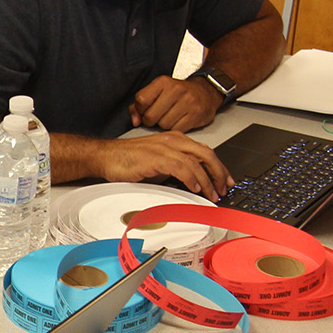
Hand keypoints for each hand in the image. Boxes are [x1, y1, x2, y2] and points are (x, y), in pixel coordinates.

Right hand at [99, 132, 231, 199]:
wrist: (106, 156)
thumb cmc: (128, 160)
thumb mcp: (159, 162)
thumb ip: (175, 168)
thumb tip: (192, 182)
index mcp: (175, 140)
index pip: (204, 151)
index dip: (218, 166)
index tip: (225, 180)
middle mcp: (173, 140)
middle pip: (206, 154)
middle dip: (219, 172)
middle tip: (225, 187)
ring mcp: (164, 147)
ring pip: (196, 162)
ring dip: (207, 180)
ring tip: (212, 193)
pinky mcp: (156, 157)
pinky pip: (180, 167)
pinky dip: (191, 178)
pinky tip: (195, 187)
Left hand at [130, 76, 218, 131]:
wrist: (206, 93)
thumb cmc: (178, 94)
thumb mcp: (158, 92)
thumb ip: (140, 105)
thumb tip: (135, 121)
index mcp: (163, 82)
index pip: (141, 100)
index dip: (140, 110)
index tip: (146, 110)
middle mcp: (175, 89)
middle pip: (151, 116)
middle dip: (151, 120)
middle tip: (158, 116)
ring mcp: (187, 102)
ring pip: (163, 125)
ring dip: (164, 125)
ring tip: (171, 117)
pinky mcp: (195, 114)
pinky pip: (176, 130)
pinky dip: (175, 128)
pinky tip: (179, 121)